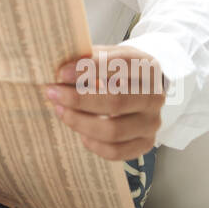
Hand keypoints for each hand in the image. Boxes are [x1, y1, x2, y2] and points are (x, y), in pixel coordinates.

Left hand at [46, 44, 164, 160]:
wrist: (142, 89)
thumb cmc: (120, 71)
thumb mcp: (109, 56)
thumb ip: (89, 59)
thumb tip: (62, 73)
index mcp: (148, 68)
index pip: (120, 66)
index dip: (89, 69)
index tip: (62, 73)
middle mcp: (155, 96)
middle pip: (116, 102)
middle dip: (79, 99)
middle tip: (54, 93)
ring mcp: (152, 122)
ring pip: (114, 130)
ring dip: (81, 122)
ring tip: (62, 111)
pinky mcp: (145, 143)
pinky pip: (116, 151)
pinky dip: (94, 144)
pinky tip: (81, 133)